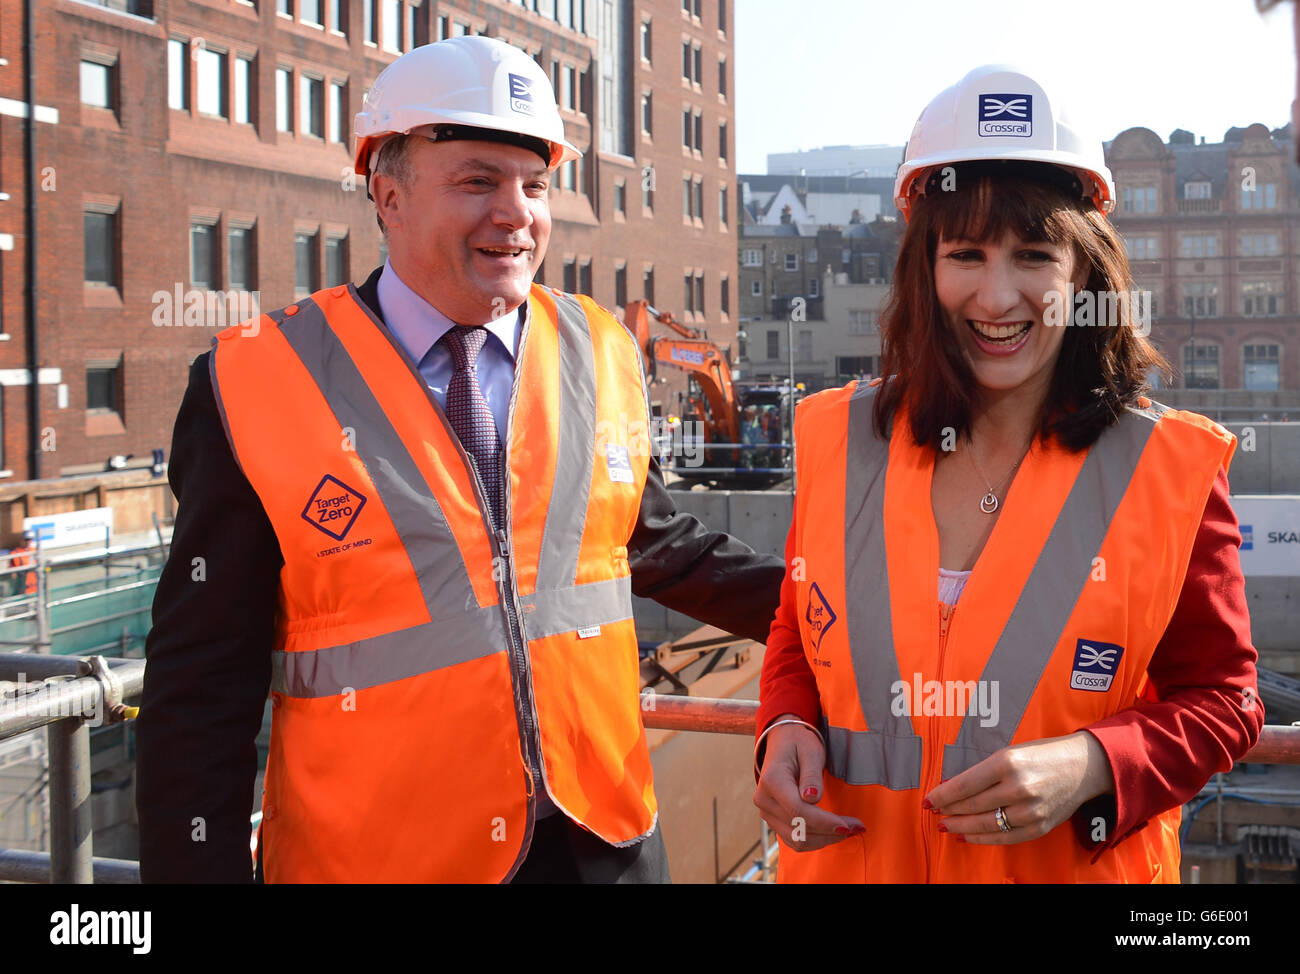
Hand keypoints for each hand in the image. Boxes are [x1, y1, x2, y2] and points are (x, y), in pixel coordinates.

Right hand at [752, 714, 864, 850]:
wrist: (782, 742)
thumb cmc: (798, 743)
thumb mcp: (810, 751)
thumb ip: (812, 775)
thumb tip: (812, 799)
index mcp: (771, 780)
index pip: (798, 810)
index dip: (825, 822)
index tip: (849, 825)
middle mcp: (764, 800)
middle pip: (799, 828)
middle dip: (831, 832)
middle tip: (858, 827)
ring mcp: (767, 812)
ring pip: (797, 840)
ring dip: (826, 839)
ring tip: (850, 830)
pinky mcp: (774, 820)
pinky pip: (795, 839)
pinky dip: (817, 839)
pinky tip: (835, 832)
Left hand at [924, 732, 1113, 844]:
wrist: (1083, 766)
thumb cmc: (1042, 754)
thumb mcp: (1009, 752)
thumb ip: (983, 771)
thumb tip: (952, 788)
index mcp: (1007, 763)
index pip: (964, 785)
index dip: (942, 795)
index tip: (928, 800)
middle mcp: (1018, 787)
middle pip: (972, 806)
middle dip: (948, 810)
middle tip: (934, 812)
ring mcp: (1030, 810)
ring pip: (985, 825)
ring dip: (961, 827)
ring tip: (946, 825)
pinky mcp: (1039, 826)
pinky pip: (1004, 838)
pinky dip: (982, 839)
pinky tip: (966, 836)